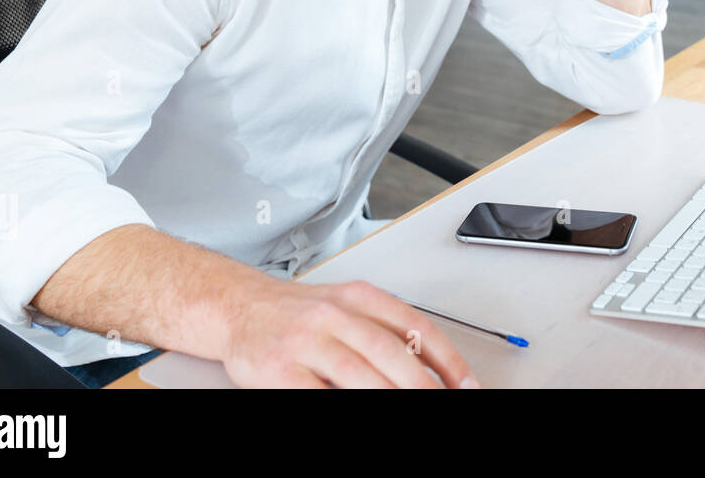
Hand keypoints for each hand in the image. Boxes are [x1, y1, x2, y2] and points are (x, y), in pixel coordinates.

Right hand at [222, 276, 480, 387]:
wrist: (239, 307)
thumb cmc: (299, 313)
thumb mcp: (346, 307)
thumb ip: (384, 331)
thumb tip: (432, 369)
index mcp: (359, 296)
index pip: (415, 326)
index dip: (447, 358)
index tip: (465, 384)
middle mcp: (333, 313)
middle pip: (390, 352)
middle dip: (422, 384)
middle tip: (440, 402)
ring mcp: (305, 341)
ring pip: (358, 373)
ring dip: (390, 396)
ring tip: (413, 409)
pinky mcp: (280, 370)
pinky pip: (319, 393)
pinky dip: (343, 403)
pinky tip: (357, 408)